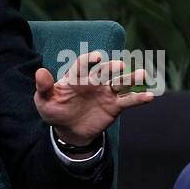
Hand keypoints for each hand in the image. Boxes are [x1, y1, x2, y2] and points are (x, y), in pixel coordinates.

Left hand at [34, 51, 153, 145]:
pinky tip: (150, 97)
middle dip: (112, 68)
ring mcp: (106, 92)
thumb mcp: (44, 101)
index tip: (96, 57)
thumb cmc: (55, 111)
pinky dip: (139, 98)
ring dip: (131, 78)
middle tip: (118, 66)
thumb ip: (44, 87)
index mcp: (77, 77)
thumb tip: (40, 72)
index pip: (83, 64)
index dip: (89, 60)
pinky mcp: (115, 106)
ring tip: (142, 75)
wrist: (68, 130)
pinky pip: (128, 100)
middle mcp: (94, 81)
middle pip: (105, 71)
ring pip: (121, 82)